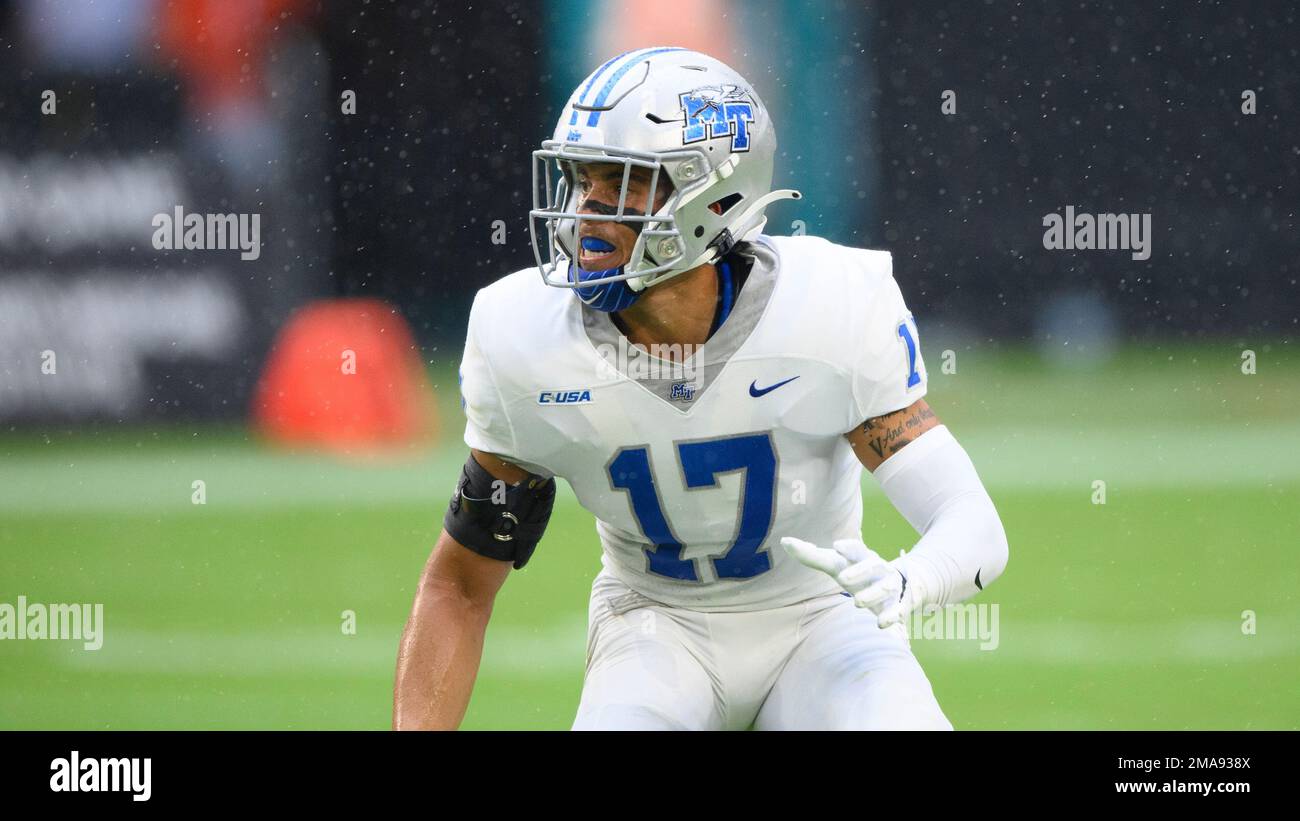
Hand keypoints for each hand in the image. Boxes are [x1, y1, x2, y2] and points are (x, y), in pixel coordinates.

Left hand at [780, 536, 919, 627]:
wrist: (896, 585)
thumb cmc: (856, 572)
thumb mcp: (835, 564)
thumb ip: (811, 554)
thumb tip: (784, 541)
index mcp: (862, 556)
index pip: (857, 548)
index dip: (849, 547)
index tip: (837, 547)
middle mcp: (878, 568)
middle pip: (872, 565)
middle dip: (859, 571)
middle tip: (843, 579)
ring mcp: (890, 586)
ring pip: (885, 587)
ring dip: (872, 594)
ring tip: (857, 602)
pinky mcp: (898, 604)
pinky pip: (899, 609)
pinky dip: (892, 616)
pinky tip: (882, 624)